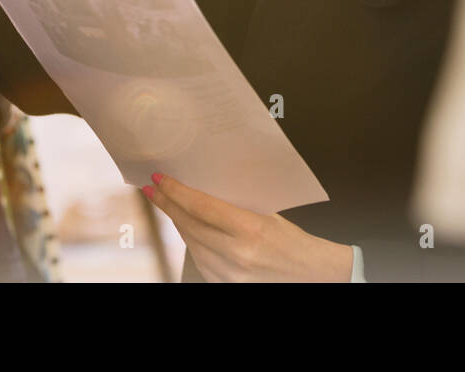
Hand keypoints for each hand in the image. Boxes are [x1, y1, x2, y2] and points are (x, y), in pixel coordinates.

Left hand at [142, 173, 353, 281]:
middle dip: (168, 204)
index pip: (201, 206)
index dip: (176, 191)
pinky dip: (192, 242)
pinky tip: (188, 229)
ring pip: (190, 243)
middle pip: (189, 224)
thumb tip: (202, 188)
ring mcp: (228, 274)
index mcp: (250, 230)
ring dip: (178, 222)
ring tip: (168, 205)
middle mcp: (236, 254)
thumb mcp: (267, 214)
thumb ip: (234, 205)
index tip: (159, 179)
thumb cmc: (293, 241)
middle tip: (154, 189)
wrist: (311, 274)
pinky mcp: (224, 285)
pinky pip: (199, 260)